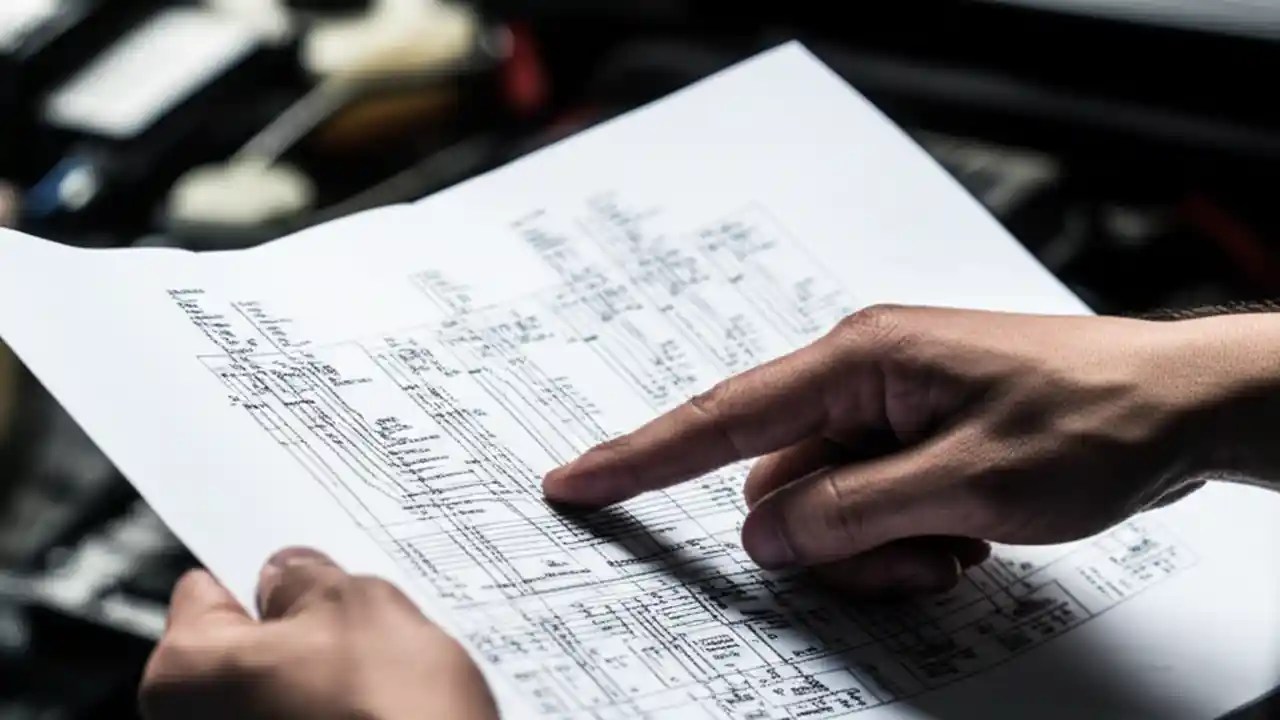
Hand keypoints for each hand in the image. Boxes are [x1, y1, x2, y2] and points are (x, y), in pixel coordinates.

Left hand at [140, 548, 496, 719]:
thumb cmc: (392, 715)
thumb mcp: (360, 606)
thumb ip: (310, 582)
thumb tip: (290, 576)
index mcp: (183, 673)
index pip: (205, 590)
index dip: (259, 574)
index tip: (296, 570)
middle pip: (241, 650)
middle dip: (295, 632)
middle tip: (354, 621)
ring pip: (276, 694)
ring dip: (320, 680)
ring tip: (378, 675)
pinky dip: (336, 714)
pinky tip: (381, 709)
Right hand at [544, 305, 1279, 594]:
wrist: (1180, 406)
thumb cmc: (1092, 420)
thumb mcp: (967, 486)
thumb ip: (849, 513)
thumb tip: (761, 534)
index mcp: (860, 361)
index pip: (724, 418)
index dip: (642, 457)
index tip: (577, 482)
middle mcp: (862, 377)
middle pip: (783, 488)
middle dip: (838, 544)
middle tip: (923, 557)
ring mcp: (889, 409)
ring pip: (828, 509)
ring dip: (881, 547)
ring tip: (961, 540)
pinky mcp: (915, 436)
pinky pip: (869, 506)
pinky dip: (905, 538)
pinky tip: (968, 531)